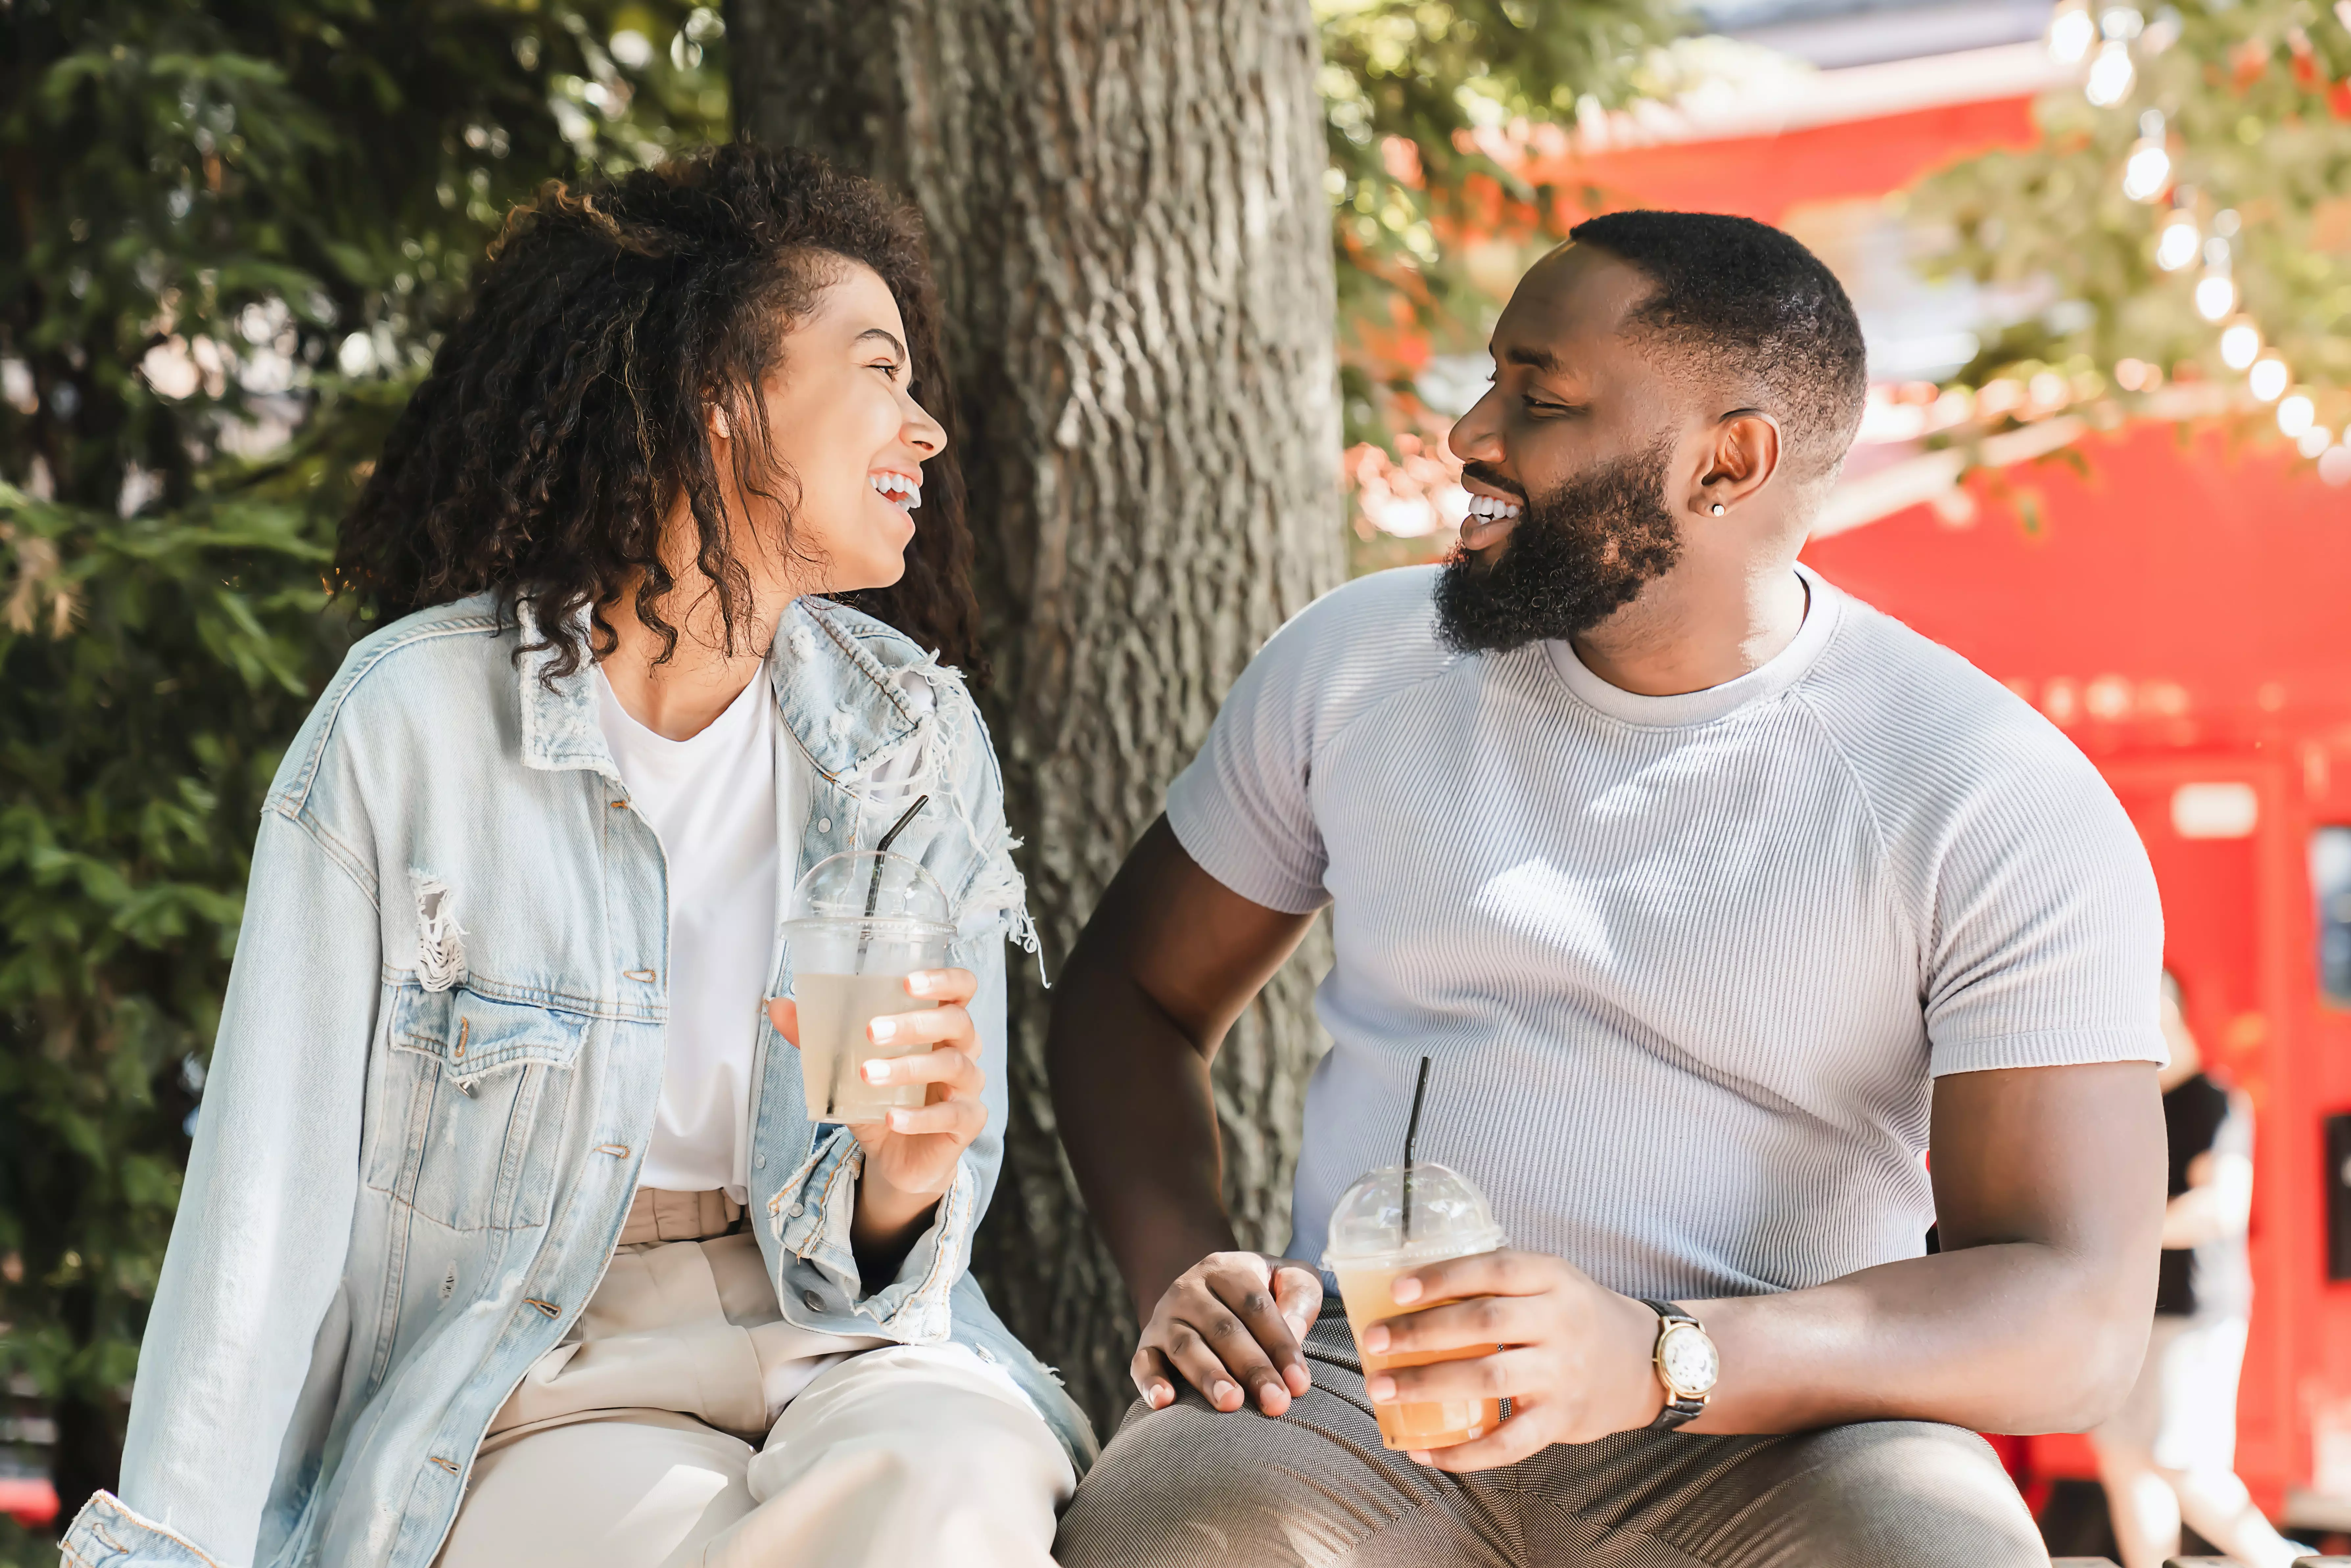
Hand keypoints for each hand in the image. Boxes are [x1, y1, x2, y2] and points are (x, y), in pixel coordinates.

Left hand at [766, 968, 985, 1228]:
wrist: (899, 1157)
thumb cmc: (882, 1098)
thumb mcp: (848, 1067)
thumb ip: (818, 1038)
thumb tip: (777, 1006)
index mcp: (942, 1023)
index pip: (961, 987)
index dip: (944, 978)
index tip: (906, 982)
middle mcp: (964, 1048)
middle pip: (956, 1022)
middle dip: (913, 1023)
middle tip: (870, 1031)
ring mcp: (969, 1086)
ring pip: (952, 1065)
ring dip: (907, 1067)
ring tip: (867, 1074)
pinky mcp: (968, 1122)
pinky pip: (951, 1115)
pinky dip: (918, 1117)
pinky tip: (890, 1119)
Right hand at [1134, 1251, 1323, 1416]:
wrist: (1211, 1290)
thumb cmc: (1262, 1293)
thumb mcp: (1288, 1279)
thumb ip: (1300, 1297)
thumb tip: (1295, 1331)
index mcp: (1227, 1270)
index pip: (1255, 1306)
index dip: (1280, 1344)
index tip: (1299, 1383)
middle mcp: (1190, 1290)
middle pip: (1223, 1329)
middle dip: (1251, 1368)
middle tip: (1275, 1402)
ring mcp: (1165, 1317)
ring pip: (1185, 1347)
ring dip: (1208, 1376)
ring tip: (1230, 1402)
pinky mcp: (1147, 1344)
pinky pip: (1142, 1362)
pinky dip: (1151, 1382)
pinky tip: (1164, 1402)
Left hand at [1360, 1249, 1664, 1470]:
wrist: (1644, 1363)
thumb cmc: (1576, 1316)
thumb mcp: (1550, 1281)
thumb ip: (1497, 1283)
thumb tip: (1408, 1292)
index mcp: (1553, 1278)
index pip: (1494, 1269)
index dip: (1444, 1277)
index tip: (1396, 1289)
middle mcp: (1562, 1322)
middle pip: (1484, 1323)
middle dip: (1421, 1332)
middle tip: (1373, 1342)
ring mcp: (1563, 1373)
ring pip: (1490, 1378)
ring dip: (1429, 1384)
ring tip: (1382, 1390)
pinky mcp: (1563, 1420)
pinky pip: (1509, 1443)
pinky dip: (1463, 1453)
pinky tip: (1423, 1452)